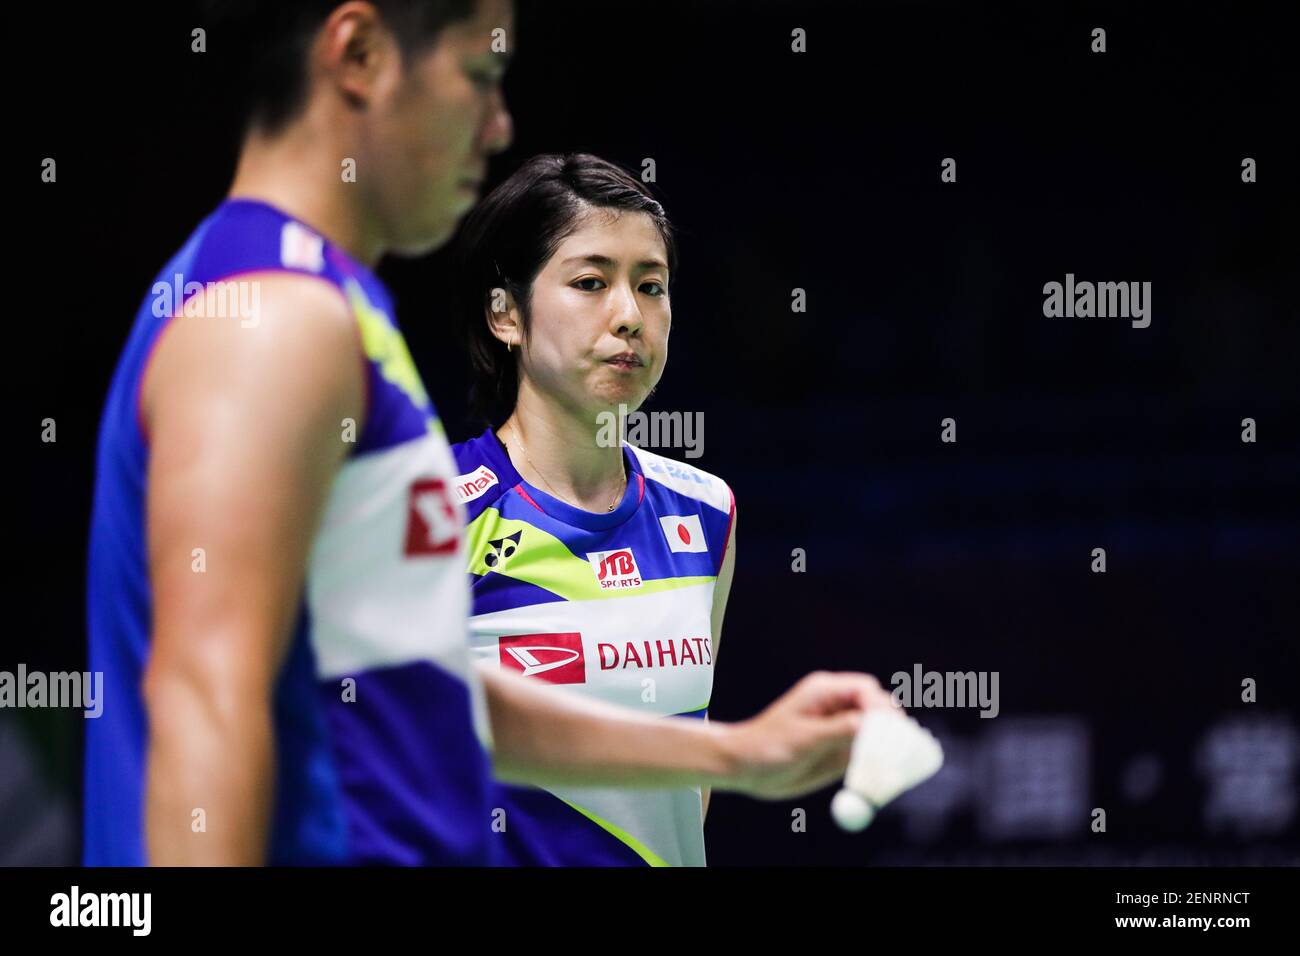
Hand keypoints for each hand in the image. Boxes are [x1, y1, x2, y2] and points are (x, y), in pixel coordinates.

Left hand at [720, 671, 900, 799]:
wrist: (746, 768)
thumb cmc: (767, 746)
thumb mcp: (805, 738)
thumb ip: (840, 730)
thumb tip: (873, 723)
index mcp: (825, 691)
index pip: (866, 690)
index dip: (882, 708)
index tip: (891, 730)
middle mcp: (836, 706)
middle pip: (876, 708)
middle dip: (888, 726)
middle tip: (898, 749)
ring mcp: (839, 728)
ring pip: (874, 732)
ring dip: (883, 747)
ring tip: (890, 765)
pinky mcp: (839, 749)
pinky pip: (864, 753)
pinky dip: (873, 762)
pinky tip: (876, 774)